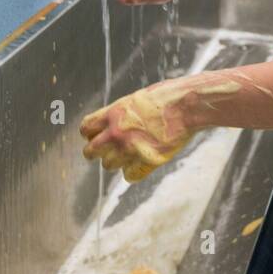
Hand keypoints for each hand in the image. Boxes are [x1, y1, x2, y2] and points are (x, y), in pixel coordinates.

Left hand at [80, 82, 195, 182]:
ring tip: (130, 153)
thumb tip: (109, 125)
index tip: (97, 136)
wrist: (187, 106)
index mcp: (113, 114)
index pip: (85, 129)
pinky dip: (134, 171)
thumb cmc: (165, 98)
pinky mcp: (147, 162)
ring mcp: (131, 149)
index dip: (90, 134)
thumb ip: (119, 114)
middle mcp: (117, 133)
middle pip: (90, 152)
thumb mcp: (135, 100)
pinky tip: (141, 162)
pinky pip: (129, 175)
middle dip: (96, 152)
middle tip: (106, 150)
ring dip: (116, 161)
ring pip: (108, 165)